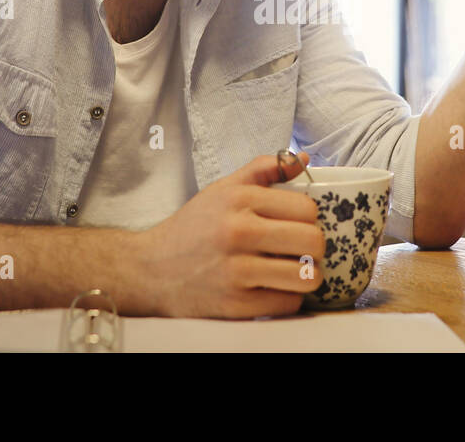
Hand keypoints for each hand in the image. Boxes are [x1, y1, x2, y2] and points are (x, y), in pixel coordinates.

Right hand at [140, 152, 325, 317]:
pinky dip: (288, 298)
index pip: (307, 209)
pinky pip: (288, 303)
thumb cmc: (193, 227)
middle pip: (313, 241)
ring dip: (308, 276)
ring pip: (307, 276)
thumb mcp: (223, 189)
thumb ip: (263, 169)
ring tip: (295, 271)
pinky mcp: (235, 305)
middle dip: (315, 248)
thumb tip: (303, 159)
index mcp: (239, 200)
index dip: (310, 218)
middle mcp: (238, 233)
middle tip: (303, 250)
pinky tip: (274, 288)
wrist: (149, 270)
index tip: (299, 225)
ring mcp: (236, 271)